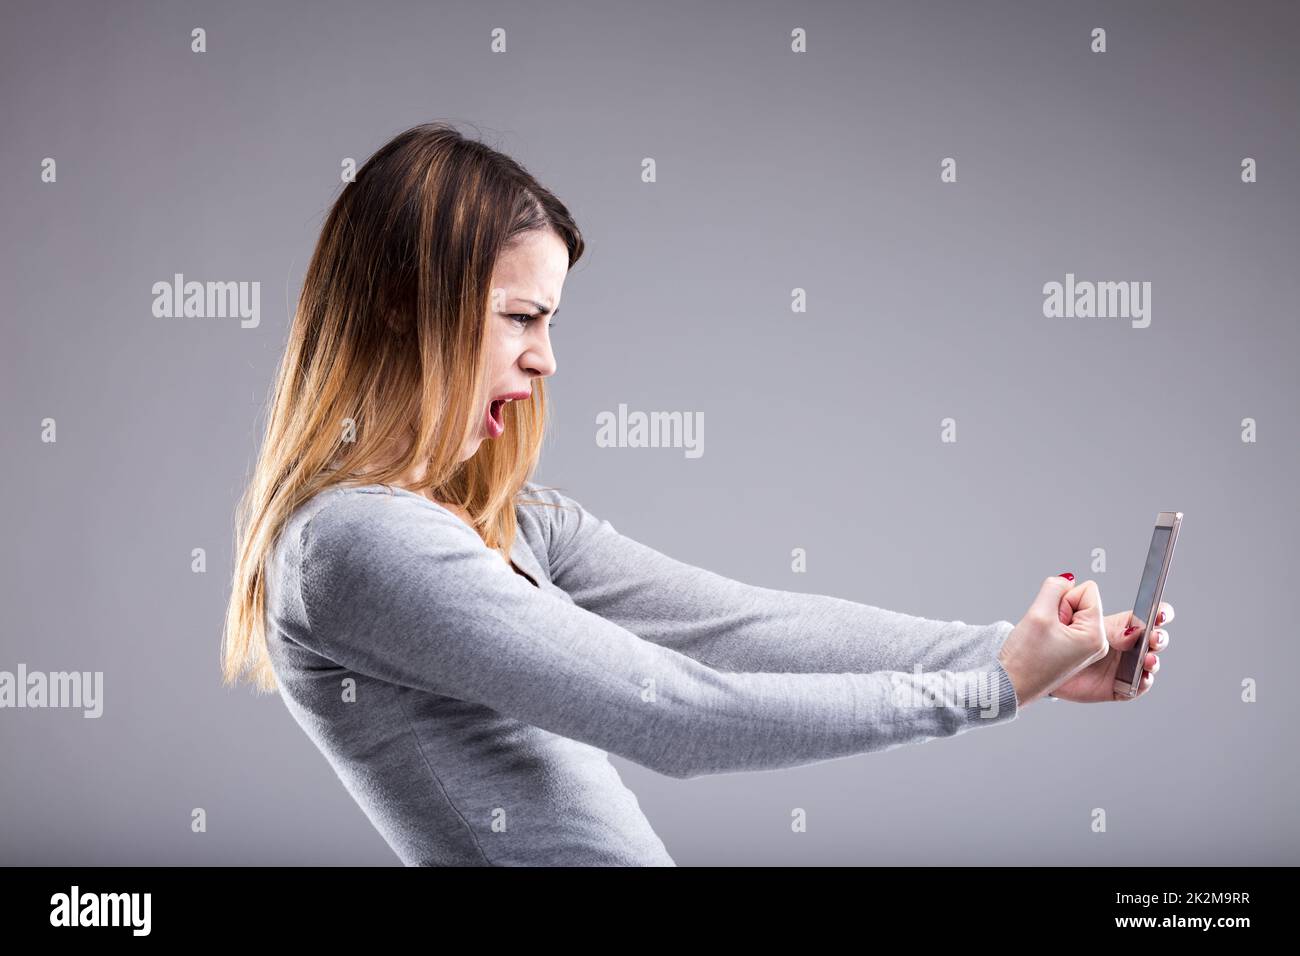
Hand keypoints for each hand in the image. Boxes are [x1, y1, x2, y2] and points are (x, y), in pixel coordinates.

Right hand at [997, 575, 1110, 706]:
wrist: (1011, 685)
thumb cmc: (1025, 658)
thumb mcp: (1038, 613)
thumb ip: (1054, 587)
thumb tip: (1067, 579)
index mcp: (1096, 635)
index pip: (1087, 590)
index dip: (1063, 599)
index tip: (1052, 621)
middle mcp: (1099, 644)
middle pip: (1081, 601)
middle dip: (1060, 610)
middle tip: (1046, 632)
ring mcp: (1089, 649)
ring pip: (1073, 613)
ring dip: (1055, 620)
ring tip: (1044, 639)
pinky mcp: (1077, 652)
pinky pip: (1068, 626)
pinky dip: (1053, 629)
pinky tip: (1044, 643)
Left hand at [1046, 599, 1173, 702]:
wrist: (1036, 671)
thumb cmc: (1047, 642)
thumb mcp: (1058, 618)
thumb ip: (1074, 600)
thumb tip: (1084, 586)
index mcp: (1113, 626)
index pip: (1143, 616)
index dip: (1158, 613)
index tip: (1160, 614)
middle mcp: (1123, 646)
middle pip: (1153, 638)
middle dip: (1159, 637)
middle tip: (1153, 638)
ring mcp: (1122, 667)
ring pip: (1149, 662)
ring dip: (1153, 660)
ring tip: (1147, 660)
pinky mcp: (1117, 686)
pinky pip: (1137, 687)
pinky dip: (1143, 683)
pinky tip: (1141, 678)